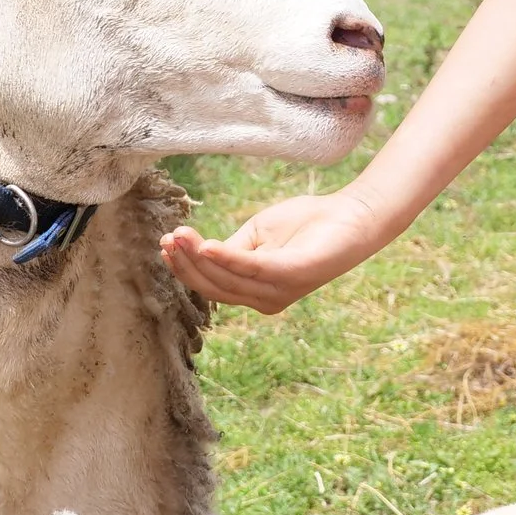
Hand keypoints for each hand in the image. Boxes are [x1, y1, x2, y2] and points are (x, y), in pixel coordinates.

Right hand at [159, 191, 387, 314]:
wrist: (351, 215)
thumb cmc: (306, 224)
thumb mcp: (258, 235)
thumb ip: (231, 249)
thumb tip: (200, 253)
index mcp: (256, 292)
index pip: (211, 286)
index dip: (185, 268)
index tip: (164, 244)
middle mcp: (265, 299)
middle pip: (214, 287)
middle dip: (186, 264)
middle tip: (168, 238)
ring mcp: (279, 291)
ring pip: (227, 280)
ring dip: (199, 258)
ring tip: (180, 235)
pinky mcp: (292, 276)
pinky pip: (251, 269)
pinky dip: (226, 257)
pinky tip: (206, 245)